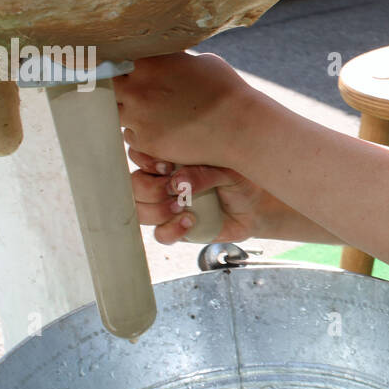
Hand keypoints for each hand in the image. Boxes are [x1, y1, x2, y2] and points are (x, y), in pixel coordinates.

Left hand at [115, 51, 259, 169]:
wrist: (239, 126)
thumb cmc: (227, 91)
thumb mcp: (201, 61)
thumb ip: (175, 60)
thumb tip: (168, 58)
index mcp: (149, 61)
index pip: (114, 57)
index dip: (117, 63)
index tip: (119, 66)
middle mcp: (136, 87)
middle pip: (108, 85)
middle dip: (118, 88)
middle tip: (132, 92)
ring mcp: (138, 116)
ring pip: (116, 112)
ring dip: (127, 112)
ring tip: (147, 114)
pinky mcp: (146, 141)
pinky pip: (130, 137)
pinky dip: (141, 134)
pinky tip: (159, 131)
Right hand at [129, 147, 281, 244]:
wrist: (255, 208)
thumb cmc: (239, 181)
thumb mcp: (227, 170)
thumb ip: (203, 172)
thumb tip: (178, 182)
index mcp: (171, 159)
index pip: (139, 154)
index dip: (144, 160)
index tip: (166, 166)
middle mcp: (163, 182)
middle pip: (134, 184)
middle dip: (150, 188)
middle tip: (174, 190)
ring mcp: (166, 206)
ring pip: (140, 210)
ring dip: (157, 210)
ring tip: (182, 207)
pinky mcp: (176, 229)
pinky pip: (160, 234)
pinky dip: (171, 230)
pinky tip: (191, 222)